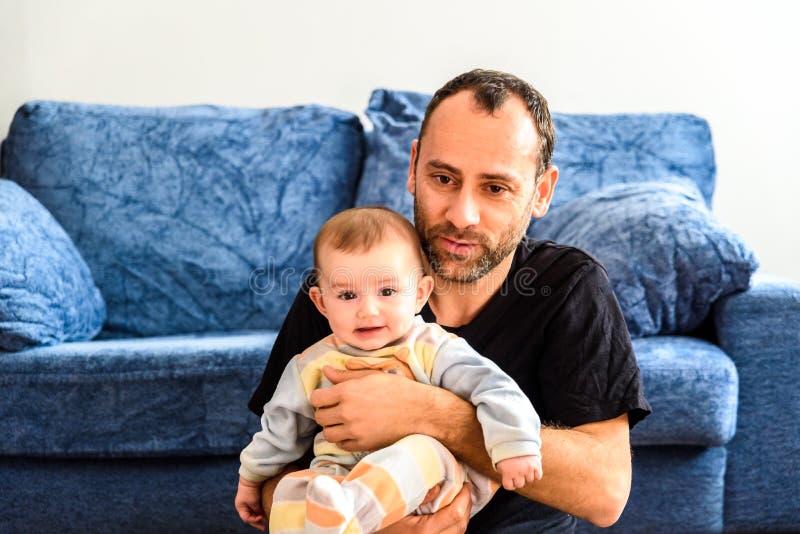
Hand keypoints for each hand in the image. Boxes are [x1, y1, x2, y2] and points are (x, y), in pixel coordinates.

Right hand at [235, 477, 265, 530]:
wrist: (251, 478)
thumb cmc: (251, 490)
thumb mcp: (254, 502)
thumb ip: (257, 510)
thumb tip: (262, 517)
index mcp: (240, 507)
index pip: (246, 518)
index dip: (254, 520)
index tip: (261, 518)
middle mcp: (242, 505)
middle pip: (249, 517)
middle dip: (256, 522)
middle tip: (264, 528)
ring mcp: (246, 502)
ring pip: (253, 513)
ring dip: (258, 517)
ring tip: (266, 521)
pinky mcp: (252, 498)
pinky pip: (255, 508)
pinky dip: (259, 511)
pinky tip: (264, 514)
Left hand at [310, 364, 433, 450]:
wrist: (419, 412)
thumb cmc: (398, 390)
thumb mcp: (372, 375)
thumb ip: (345, 375)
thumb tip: (325, 371)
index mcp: (347, 392)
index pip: (316, 399)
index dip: (320, 397)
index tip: (327, 398)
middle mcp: (347, 412)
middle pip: (320, 417)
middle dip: (325, 412)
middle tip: (335, 409)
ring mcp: (354, 431)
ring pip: (327, 433)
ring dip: (332, 427)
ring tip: (343, 421)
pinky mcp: (362, 445)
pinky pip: (341, 445)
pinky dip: (343, 439)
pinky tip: (352, 431)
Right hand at [375, 482, 471, 532]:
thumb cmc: (380, 523)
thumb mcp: (397, 506)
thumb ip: (419, 496)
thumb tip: (439, 486)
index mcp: (426, 532)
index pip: (456, 514)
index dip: (465, 497)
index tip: (465, 484)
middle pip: (462, 525)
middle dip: (467, 505)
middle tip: (464, 489)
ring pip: (459, 532)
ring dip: (462, 515)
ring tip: (458, 499)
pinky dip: (455, 524)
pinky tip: (450, 513)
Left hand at [496, 455, 542, 489]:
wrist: (516, 439)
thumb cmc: (507, 452)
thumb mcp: (500, 462)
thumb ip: (503, 473)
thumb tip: (509, 482)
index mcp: (507, 472)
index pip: (509, 486)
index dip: (510, 483)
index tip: (510, 480)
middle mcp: (518, 472)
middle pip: (520, 484)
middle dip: (518, 479)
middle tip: (517, 471)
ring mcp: (528, 469)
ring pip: (530, 480)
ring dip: (527, 475)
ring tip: (524, 466)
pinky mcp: (536, 465)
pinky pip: (538, 476)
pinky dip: (536, 473)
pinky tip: (531, 467)